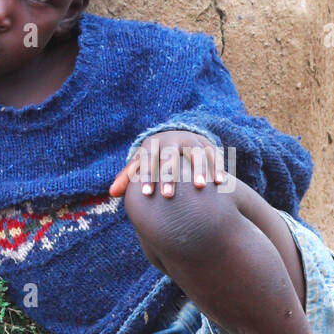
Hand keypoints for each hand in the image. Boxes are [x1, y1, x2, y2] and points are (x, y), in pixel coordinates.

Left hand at [109, 130, 225, 197]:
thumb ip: (128, 177)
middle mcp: (172, 140)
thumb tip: (112, 193)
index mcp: (152, 145)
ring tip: (199, 187)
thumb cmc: (154, 158)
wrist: (176, 137)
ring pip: (195, 153)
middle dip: (169, 176)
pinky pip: (214, 154)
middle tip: (168, 196)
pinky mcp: (207, 145)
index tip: (147, 195)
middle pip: (170, 157)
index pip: (147, 159)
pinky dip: (217, 167)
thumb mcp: (141, 163)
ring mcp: (191, 141)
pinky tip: (220, 182)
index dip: (147, 176)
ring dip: (198, 169)